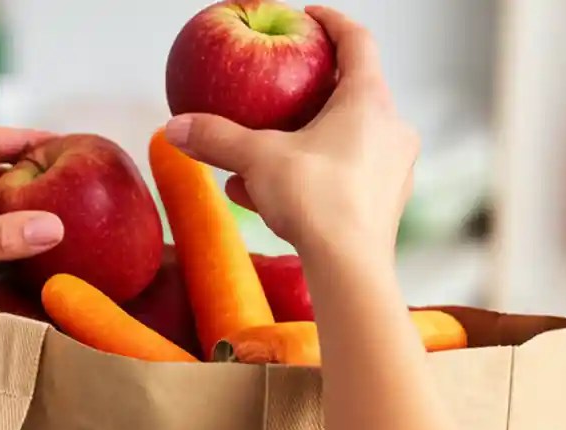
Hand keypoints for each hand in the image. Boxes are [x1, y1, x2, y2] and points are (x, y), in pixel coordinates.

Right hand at [163, 6, 418, 266]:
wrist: (351, 269)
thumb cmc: (316, 201)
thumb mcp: (257, 160)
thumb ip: (216, 139)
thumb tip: (174, 127)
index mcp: (369, 101)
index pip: (358, 43)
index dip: (333, 24)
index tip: (311, 17)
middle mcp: (391, 129)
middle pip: (351, 94)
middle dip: (311, 92)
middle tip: (282, 90)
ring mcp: (391, 169)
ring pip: (343, 140)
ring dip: (302, 142)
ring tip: (259, 154)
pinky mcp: (382, 204)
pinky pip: (341, 176)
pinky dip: (307, 176)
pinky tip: (264, 195)